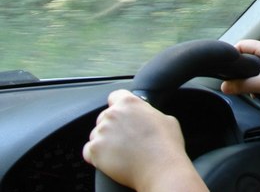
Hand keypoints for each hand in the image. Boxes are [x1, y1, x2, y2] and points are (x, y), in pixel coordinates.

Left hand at [83, 89, 205, 190]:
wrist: (160, 168)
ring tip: (121, 151)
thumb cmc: (166, 144)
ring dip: (105, 141)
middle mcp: (112, 114)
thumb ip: (151, 113)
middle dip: (112, 126)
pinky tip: (111, 159)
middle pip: (104, 117)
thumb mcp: (166, 119)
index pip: (115, 96)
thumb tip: (149, 118)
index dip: (119, 105)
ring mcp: (101, 132)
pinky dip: (97, 156)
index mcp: (129, 102)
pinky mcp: (95, 151)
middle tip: (126, 137)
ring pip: (96, 134)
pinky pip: (88, 151)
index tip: (123, 114)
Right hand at [221, 40, 259, 106]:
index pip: (242, 45)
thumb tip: (224, 86)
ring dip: (252, 74)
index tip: (226, 68)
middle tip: (237, 80)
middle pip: (249, 53)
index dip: (232, 55)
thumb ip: (241, 85)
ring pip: (257, 60)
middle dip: (243, 67)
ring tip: (251, 87)